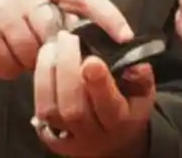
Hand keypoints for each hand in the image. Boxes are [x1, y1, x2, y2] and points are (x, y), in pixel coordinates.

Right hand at [0, 0, 132, 79]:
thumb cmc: (12, 10)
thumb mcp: (39, 2)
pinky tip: (4, 55)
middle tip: (46, 51)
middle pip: (54, 32)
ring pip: (31, 52)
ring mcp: (0, 8)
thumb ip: (65, 15)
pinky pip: (8, 65)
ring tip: (21, 50)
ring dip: (29, 62)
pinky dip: (9, 69)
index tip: (125, 36)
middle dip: (53, 50)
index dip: (107, 14)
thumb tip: (100, 43)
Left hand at [32, 29, 154, 156]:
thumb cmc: (128, 108)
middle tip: (66, 38)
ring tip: (51, 46)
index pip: (108, 105)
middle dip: (66, 70)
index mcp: (120, 121)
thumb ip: (141, 76)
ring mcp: (69, 137)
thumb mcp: (143, 92)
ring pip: (50, 110)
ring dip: (46, 74)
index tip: (91, 59)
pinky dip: (38, 84)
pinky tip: (44, 62)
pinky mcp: (50, 136)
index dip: (99, 83)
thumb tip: (134, 66)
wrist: (111, 142)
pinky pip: (39, 112)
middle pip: (73, 108)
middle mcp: (93, 134)